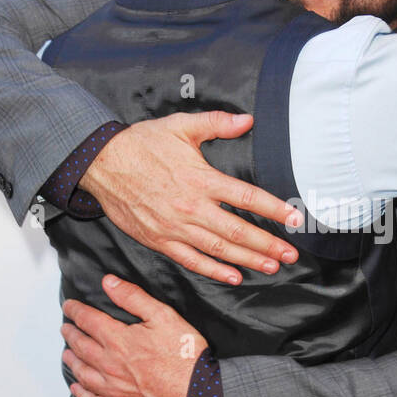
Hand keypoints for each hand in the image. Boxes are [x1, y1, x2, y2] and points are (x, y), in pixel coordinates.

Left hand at [61, 274, 206, 396]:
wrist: (199, 395)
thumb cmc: (186, 357)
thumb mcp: (164, 316)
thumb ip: (133, 298)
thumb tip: (109, 283)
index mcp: (118, 340)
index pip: (88, 321)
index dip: (76, 311)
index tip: (69, 306)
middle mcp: (109, 365)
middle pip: (81, 347)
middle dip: (71, 334)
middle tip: (65, 328)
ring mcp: (113, 390)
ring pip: (83, 374)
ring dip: (72, 361)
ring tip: (67, 354)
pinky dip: (81, 395)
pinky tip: (77, 388)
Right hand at [80, 111, 303, 284]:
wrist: (101, 163)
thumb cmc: (141, 144)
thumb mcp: (181, 125)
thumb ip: (216, 123)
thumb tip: (247, 120)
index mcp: (201, 178)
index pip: (246, 196)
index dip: (274, 209)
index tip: (294, 219)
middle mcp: (191, 206)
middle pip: (237, 230)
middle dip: (267, 244)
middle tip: (290, 254)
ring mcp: (175, 227)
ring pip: (218, 249)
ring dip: (247, 259)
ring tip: (271, 266)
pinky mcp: (159, 240)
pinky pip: (190, 260)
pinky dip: (213, 270)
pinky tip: (233, 276)